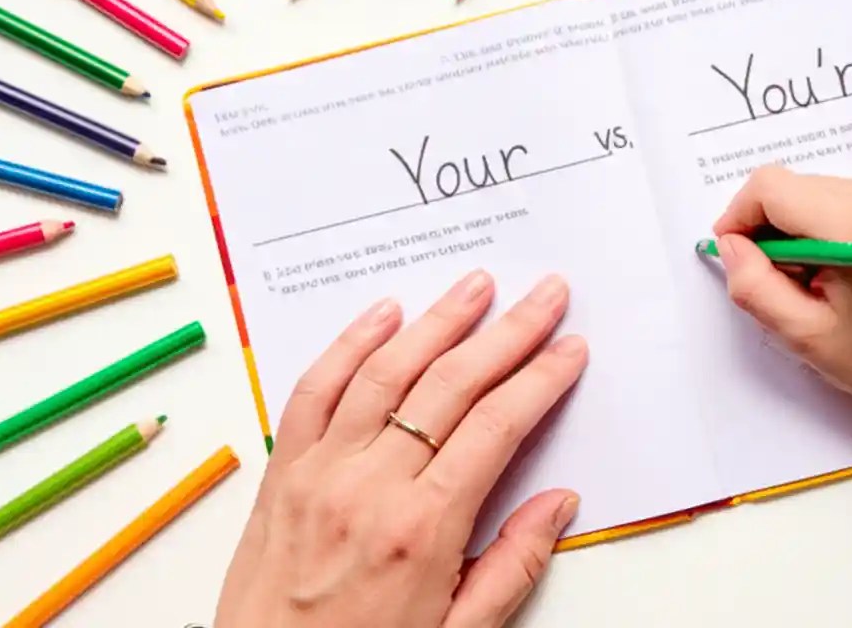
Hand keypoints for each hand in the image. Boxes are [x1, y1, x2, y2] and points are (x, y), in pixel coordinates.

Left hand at [215, 271, 587, 627]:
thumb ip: (513, 565)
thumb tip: (560, 503)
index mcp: (424, 529)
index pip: (496, 427)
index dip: (540, 380)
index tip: (569, 350)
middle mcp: (370, 488)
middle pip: (451, 385)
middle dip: (508, 332)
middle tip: (544, 295)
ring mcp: (320, 471)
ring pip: (386, 372)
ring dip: (437, 321)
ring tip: (476, 285)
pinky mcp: (282, 471)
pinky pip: (314, 389)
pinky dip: (349, 344)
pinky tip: (384, 313)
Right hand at [712, 166, 851, 431]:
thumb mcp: (805, 335)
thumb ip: (754, 286)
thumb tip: (730, 245)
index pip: (770, 187)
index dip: (739, 219)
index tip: (739, 260)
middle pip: (788, 187)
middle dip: (767, 230)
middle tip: (785, 285)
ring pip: (807, 192)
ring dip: (792, 232)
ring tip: (814, 284)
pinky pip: (832, 198)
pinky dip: (816, 229)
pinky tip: (835, 272)